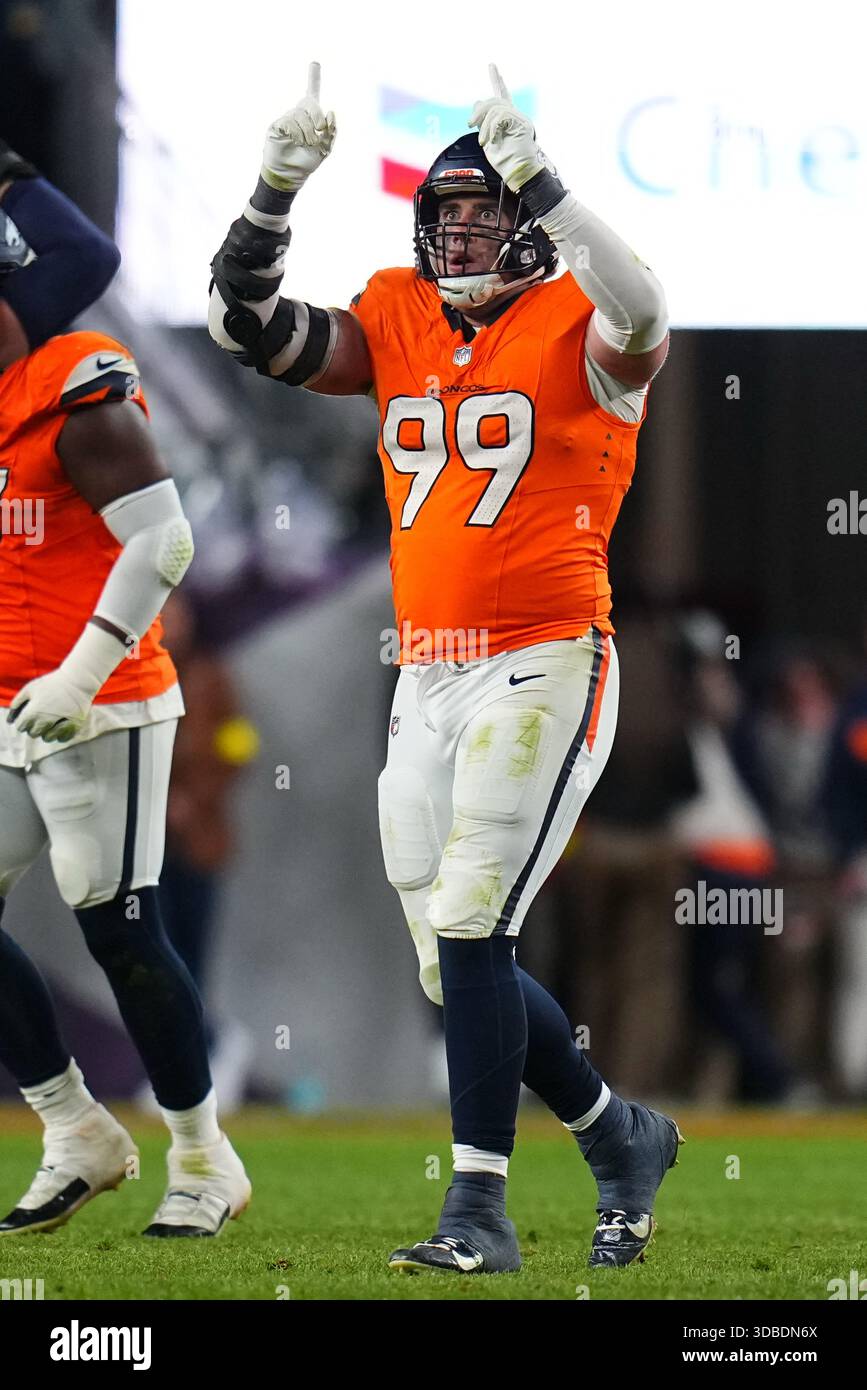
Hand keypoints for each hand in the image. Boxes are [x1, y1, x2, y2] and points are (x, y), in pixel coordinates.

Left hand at [7, 667, 93, 742]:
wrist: (77, 679)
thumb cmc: (52, 682)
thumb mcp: (30, 688)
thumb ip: (17, 703)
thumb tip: (10, 721)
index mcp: (33, 711)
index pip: (20, 726)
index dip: (22, 721)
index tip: (27, 715)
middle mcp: (46, 720)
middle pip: (33, 734)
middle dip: (33, 727)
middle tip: (40, 717)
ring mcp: (61, 724)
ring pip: (47, 738)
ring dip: (46, 732)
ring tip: (50, 721)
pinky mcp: (74, 726)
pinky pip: (62, 739)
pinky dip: (59, 735)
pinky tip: (60, 725)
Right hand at [261, 62, 335, 192]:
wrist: (291, 174)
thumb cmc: (307, 161)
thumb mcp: (325, 149)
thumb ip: (331, 132)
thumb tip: (331, 112)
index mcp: (311, 117)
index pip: (312, 94)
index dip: (313, 78)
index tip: (315, 62)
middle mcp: (299, 115)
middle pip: (310, 103)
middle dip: (318, 116)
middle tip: (320, 130)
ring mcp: (287, 119)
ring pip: (300, 115)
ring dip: (307, 132)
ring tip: (306, 144)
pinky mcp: (277, 125)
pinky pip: (289, 122)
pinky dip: (297, 133)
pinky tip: (297, 141)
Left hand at [469, 64, 546, 192]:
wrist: (518, 174)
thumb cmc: (505, 162)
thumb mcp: (488, 139)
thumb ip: (483, 122)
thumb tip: (476, 104)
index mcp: (508, 119)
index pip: (502, 95)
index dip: (496, 80)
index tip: (492, 66)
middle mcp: (516, 115)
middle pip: (494, 100)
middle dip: (478, 111)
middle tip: (469, 124)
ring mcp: (520, 118)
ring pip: (495, 108)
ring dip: (484, 125)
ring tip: (483, 141)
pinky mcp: (522, 123)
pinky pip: (500, 115)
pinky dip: (492, 128)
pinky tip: (492, 139)